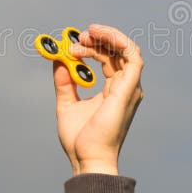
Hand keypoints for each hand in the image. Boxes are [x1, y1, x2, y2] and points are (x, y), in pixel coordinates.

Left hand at [53, 24, 143, 175]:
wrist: (86, 158)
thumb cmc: (79, 139)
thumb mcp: (66, 104)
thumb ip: (64, 83)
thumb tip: (58, 60)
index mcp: (113, 90)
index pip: (109, 58)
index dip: (92, 47)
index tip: (73, 47)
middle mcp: (125, 87)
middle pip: (118, 51)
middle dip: (99, 38)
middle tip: (79, 37)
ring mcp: (129, 87)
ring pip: (127, 49)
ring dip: (108, 36)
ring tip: (87, 35)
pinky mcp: (129, 88)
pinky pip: (133, 56)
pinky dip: (119, 42)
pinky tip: (100, 38)